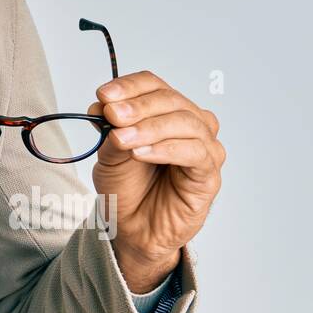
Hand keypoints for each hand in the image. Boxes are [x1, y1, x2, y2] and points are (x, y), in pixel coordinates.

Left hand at [86, 72, 224, 292]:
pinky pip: (194, 152)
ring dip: (149, 128)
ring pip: (185, 123)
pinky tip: (141, 153)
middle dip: (137, 106)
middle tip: (112, 115)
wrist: (132, 227)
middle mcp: (190, 124)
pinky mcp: (209, 174)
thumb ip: (109, 130)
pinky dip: (165, 148)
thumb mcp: (108, 154)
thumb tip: (103, 105)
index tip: (104, 95)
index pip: (153, 85)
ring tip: (122, 139)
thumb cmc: (127, 187)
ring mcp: (204, 147)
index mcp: (165, 111)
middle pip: (170, 100)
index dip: (129, 87)